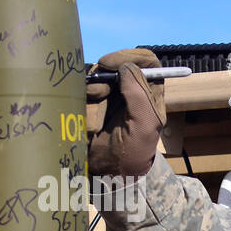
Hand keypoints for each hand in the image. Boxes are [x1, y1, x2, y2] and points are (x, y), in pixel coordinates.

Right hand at [86, 48, 166, 176]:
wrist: (107, 174)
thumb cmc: (133, 153)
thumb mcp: (144, 127)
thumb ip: (139, 96)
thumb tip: (127, 68)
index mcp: (150, 93)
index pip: (146, 61)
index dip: (130, 56)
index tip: (112, 63)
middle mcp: (129, 90)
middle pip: (114, 66)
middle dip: (103, 79)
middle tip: (98, 93)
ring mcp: (108, 95)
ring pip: (94, 80)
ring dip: (92, 99)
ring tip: (95, 123)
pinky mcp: (90, 103)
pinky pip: (81, 94)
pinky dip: (83, 108)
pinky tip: (88, 127)